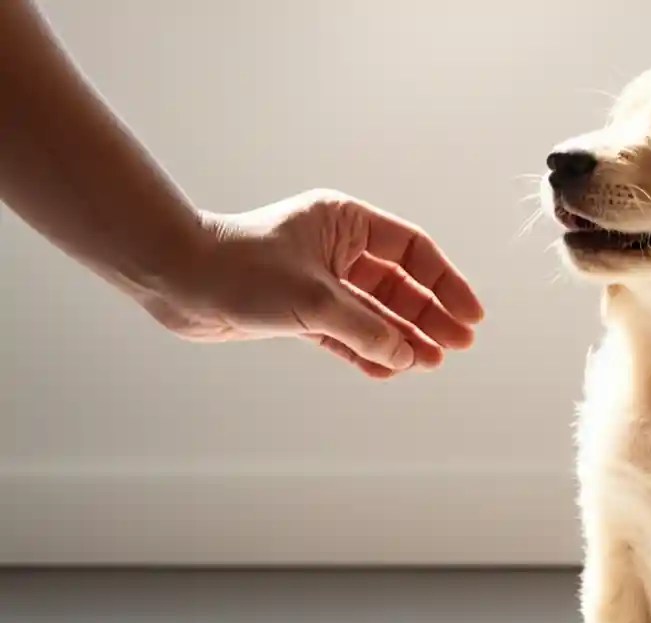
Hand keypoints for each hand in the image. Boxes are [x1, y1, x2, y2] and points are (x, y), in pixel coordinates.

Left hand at [147, 189, 483, 378]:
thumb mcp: (315, 300)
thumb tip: (409, 356)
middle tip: (458, 346)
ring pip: (374, 312)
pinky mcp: (299, 309)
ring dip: (400, 337)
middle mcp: (337, 247)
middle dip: (428, 317)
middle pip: (399, 284)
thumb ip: (366, 330)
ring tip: (430, 364)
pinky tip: (390, 369)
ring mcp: (319, 279)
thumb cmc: (240, 270)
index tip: (471, 316)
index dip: (447, 283)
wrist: (175, 279)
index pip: (413, 251)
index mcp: (346, 222)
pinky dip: (366, 350)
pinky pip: (345, 332)